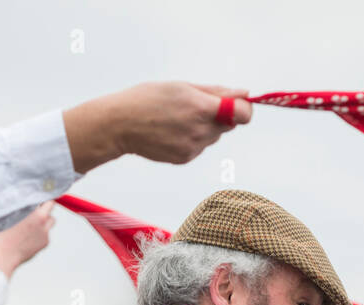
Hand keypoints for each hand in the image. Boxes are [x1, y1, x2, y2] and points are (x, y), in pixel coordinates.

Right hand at [0, 202, 54, 276]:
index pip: (47, 199)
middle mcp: (43, 221)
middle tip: (36, 208)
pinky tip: (28, 237)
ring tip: (32, 223)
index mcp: (35, 213)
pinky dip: (40, 233)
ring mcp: (46, 232)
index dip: (42, 197)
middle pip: (51, 208)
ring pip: (51, 221)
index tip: (37, 198)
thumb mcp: (10, 214)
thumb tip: (26, 199)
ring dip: (44, 220)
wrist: (5, 255)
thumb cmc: (3, 233)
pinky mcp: (45, 242)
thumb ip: (21, 206)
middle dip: (44, 208)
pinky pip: (46, 233)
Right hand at [63, 82, 252, 172]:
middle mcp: (200, 131)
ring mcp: (193, 148)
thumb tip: (244, 94)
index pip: (243, 114)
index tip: (235, 103)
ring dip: (205, 126)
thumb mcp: (182, 86)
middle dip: (221, 115)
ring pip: (214, 136)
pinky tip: (172, 131)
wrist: (119, 125)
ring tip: (178, 118)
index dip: (243, 107)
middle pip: (229, 125)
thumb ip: (216, 92)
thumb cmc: (149, 98)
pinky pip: (200, 146)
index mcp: (201, 108)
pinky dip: (193, 138)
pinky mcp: (185, 158)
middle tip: (196, 106)